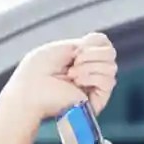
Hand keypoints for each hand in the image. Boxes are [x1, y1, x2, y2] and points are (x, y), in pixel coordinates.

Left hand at [0, 33, 117, 125]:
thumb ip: (87, 45)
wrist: (32, 88)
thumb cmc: (39, 68)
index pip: (103, 43)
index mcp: (81, 57)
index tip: (76, 49)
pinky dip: (93, 77)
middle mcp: (90, 71)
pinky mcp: (96, 100)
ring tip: (72, 74)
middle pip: (110, 53)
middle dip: (92, 54)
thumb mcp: (62, 47)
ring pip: (111, 67)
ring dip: (90, 66)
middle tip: (73, 62)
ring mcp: (93, 86)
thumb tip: (104, 49)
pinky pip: (109, 81)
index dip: (94, 42)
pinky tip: (78, 81)